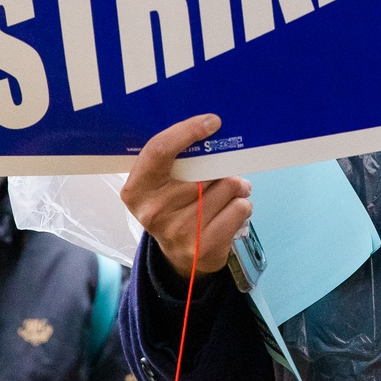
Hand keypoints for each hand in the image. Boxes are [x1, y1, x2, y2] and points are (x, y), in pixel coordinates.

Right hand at [121, 114, 252, 276]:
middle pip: (204, 170)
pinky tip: (231, 211)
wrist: (177, 258)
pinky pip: (240, 208)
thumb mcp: (161, 184)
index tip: (212, 122)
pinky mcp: (204, 246)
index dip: (186, 132)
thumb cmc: (173, 208)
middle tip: (223, 171)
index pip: (159, 150)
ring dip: (237, 187)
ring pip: (228, 186)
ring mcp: (179, 231)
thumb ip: (176, 160)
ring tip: (229, 193)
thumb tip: (211, 128)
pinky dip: (243, 205)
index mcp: (137, 189)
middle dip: (222, 167)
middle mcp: (154, 211)